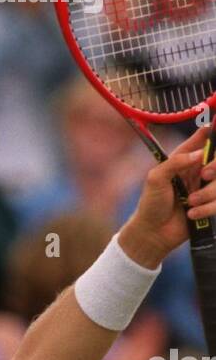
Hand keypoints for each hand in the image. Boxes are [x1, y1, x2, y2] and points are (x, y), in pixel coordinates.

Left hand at [120, 122, 215, 265]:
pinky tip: (192, 215)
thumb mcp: (155, 179)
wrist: (152, 234)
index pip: (203, 139)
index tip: (215, 125)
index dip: (212, 131)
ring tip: (189, 203)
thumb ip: (175, 162)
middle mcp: (198, 171)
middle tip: (204, 175)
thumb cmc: (150, 204)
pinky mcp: (210, 206)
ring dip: (207, 193)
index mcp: (184, 160)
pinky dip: (208, 209)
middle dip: (215, 166)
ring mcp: (206, 189)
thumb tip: (198, 154)